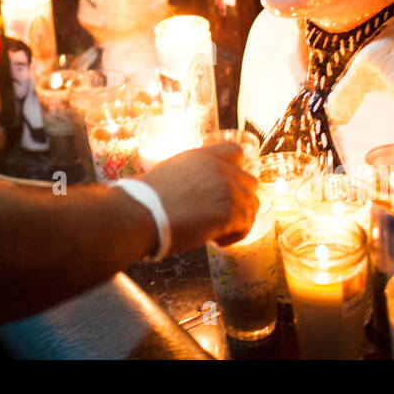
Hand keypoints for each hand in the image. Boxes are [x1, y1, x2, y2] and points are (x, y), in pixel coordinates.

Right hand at [139, 144, 258, 254]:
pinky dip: (234, 236)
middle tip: (219, 216)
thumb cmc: (145, 198)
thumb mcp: (169, 172)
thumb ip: (189, 175)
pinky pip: (246, 225)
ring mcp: (228, 188)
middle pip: (249, 182)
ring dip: (238, 220)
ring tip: (216, 232)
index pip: (235, 152)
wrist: (142, 212)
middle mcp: (219, 168)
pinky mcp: (231, 211)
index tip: (226, 189)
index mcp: (203, 156)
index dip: (235, 171)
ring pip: (252, 205)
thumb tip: (189, 190)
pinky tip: (216, 240)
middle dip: (238, 200)